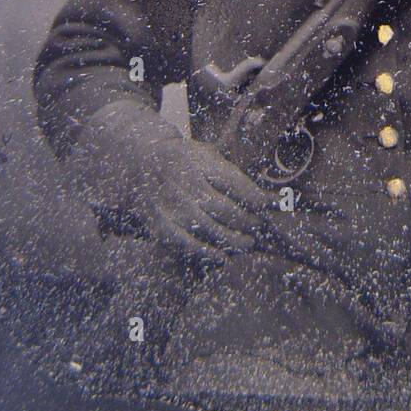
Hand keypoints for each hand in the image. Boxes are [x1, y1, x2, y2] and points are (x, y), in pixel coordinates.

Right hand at [68, 98, 271, 258]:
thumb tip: (266, 196)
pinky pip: (184, 243)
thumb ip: (231, 172)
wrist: (140, 162)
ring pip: (206, 228)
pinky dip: (206, 253)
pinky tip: (222, 257)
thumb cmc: (185, 160)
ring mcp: (169, 204)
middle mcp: (183, 182)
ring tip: (246, 243)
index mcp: (198, 161)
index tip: (270, 205)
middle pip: (222, 207)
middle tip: (257, 227)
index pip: (233, 182)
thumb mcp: (206, 153)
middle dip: (245, 221)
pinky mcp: (159, 222)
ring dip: (231, 239)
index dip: (254, 197)